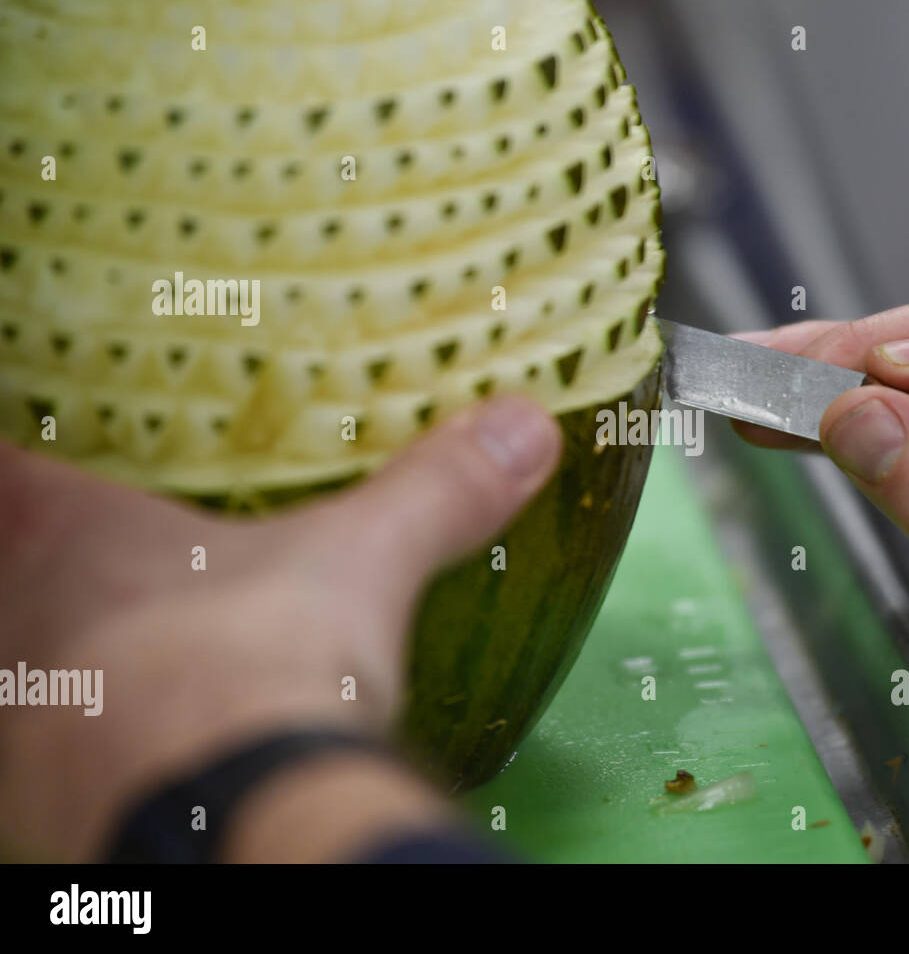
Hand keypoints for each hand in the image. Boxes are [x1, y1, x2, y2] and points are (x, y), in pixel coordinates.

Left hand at [0, 395, 560, 861]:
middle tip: (117, 562)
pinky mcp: (43, 809)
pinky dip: (90, 746)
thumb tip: (523, 425)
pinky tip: (150, 747)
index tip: (48, 454)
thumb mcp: (365, 561)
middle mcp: (22, 625)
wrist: (234, 817)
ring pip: (22, 667)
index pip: (8, 473)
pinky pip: (49, 759)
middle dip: (46, 565)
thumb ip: (436, 489)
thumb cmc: (263, 661)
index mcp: (77, 539)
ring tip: (138, 652)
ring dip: (66, 656)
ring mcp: (22, 726)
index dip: (23, 460)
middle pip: (5, 573)